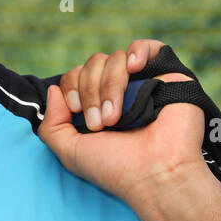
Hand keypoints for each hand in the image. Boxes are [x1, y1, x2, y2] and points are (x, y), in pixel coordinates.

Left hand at [38, 40, 207, 205]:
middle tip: (100, 123)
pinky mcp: (168, 75)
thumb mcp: (70, 152)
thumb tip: (53, 89)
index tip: (79, 112)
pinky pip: (150, 46)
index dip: (72, 88)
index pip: (76, 76)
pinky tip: (134, 68)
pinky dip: (138, 51)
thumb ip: (51, 125)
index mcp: (98, 105)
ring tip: (116, 116)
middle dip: (90, 91)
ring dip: (110, 86)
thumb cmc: (116, 168)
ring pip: (115, 58)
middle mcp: (120, 91)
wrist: (156, 174)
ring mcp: (144, 82)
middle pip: (93, 64)